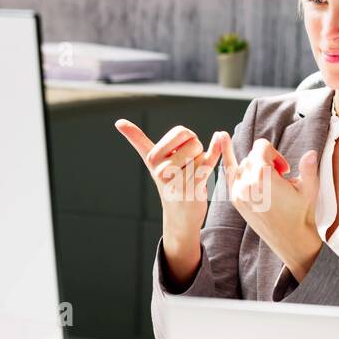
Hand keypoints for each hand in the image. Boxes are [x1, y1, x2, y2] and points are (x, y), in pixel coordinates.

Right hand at [116, 119, 226, 283]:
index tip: (179, 149)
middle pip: (193, 143)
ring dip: (202, 162)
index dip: (187, 138)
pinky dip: (215, 151)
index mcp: (153, 159)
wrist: (179, 217)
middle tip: (188, 167)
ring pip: (201, 155)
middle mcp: (163, 170)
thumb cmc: (167, 183)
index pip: (180, 132)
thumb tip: (119, 122)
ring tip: (192, 175)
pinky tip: (219, 136)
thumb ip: (137, 140)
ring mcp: (178, 180)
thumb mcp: (151, 162)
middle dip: (196, 151)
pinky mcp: (193, 189)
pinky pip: (207, 164)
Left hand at [221, 136, 323, 281]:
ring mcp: (239, 192)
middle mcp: (248, 182)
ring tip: (268, 182)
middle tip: (280, 179)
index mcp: (264, 176)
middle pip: (253, 156)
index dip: (276, 155)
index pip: (262, 147)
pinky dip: (226, 158)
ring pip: (243, 165)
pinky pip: (228, 173)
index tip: (284, 169)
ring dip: (255, 167)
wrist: (291, 239)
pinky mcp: (236, 200)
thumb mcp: (309, 189)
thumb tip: (311, 153)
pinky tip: (221, 138)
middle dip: (267, 162)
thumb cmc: (301, 214)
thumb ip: (308, 167)